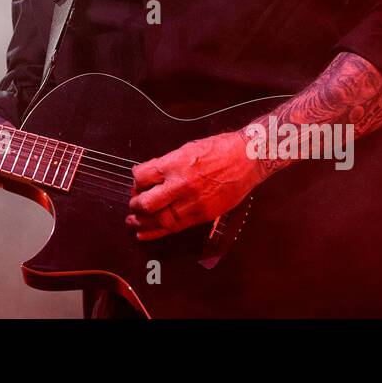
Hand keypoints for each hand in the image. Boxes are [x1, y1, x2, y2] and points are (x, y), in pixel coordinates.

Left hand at [126, 131, 260, 240]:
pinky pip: (176, 227)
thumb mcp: (186, 149)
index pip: (142, 177)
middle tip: (133, 204)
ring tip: (134, 222)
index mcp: (175, 164)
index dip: (135, 182)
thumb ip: (166, 164)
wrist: (247, 159)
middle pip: (147, 203)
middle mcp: (182, 184)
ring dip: (142, 223)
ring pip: (160, 220)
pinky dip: (157, 232)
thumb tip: (148, 174)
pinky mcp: (203, 214)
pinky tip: (145, 233)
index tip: (136, 183)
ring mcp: (193, 202)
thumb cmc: (220, 149)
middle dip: (136, 205)